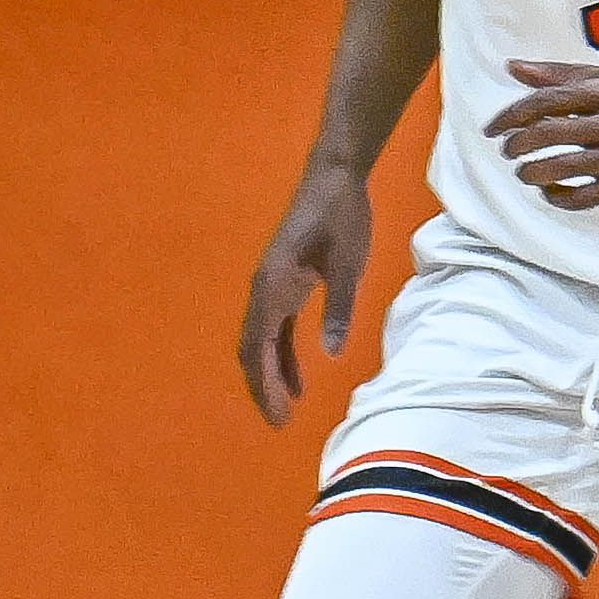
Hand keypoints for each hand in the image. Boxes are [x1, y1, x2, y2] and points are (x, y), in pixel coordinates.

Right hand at [238, 163, 374, 423]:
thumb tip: (331, 354)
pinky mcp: (284, 281)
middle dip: (262, 387)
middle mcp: (263, 289)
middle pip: (251, 349)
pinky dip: (282, 354)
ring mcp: (271, 285)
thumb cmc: (342, 215)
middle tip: (280, 423)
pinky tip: (299, 377)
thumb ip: (339, 308)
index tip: (278, 416)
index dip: (265, 384)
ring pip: (261, 340)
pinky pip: (275, 327)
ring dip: (271, 374)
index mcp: (272, 285)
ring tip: (289, 408)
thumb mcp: (348, 263)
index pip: (258, 347)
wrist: (334, 175)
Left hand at [487, 60, 598, 209]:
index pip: (548, 100)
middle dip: (518, 145)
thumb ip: (558, 75)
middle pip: (551, 133)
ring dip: (532, 173)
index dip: (513, 115)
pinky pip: (584, 198)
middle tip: (509, 151)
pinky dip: (558, 198)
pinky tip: (550, 191)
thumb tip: (512, 68)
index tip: (494, 129)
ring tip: (525, 173)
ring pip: (564, 168)